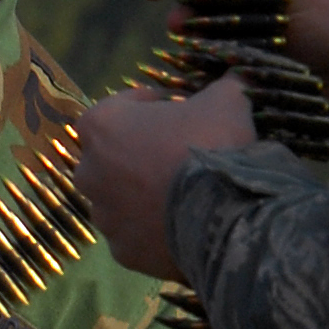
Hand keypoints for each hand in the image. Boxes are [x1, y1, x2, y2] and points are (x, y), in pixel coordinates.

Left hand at [77, 77, 256, 284]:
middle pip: (111, 157)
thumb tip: (238, 75)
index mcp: (102, 126)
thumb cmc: (213, 144)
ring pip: (120, 200)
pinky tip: (182, 224)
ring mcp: (105, 216)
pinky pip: (136, 235)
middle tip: (178, 152)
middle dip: (139, 153)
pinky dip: (154, 230)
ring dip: (144, 194)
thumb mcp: (227, 100)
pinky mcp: (123, 252)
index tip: (175, 107)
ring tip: (183, 192)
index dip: (148, 105)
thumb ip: (225, 85)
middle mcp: (90, 172)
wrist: (223, 216)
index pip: (116, 107)